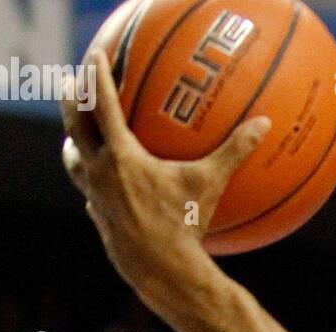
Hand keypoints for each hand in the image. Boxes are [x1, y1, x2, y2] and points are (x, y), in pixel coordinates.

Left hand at [60, 50, 268, 300]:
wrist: (164, 272)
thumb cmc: (186, 225)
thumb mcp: (211, 184)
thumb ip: (234, 151)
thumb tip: (264, 124)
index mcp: (122, 156)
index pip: (104, 105)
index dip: (98, 77)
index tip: (94, 56)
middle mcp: (100, 173)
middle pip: (76, 127)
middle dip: (73, 102)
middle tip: (72, 84)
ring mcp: (96, 198)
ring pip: (74, 163)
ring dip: (74, 146)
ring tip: (76, 139)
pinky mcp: (100, 222)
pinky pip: (92, 198)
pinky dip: (95, 188)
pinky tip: (103, 192)